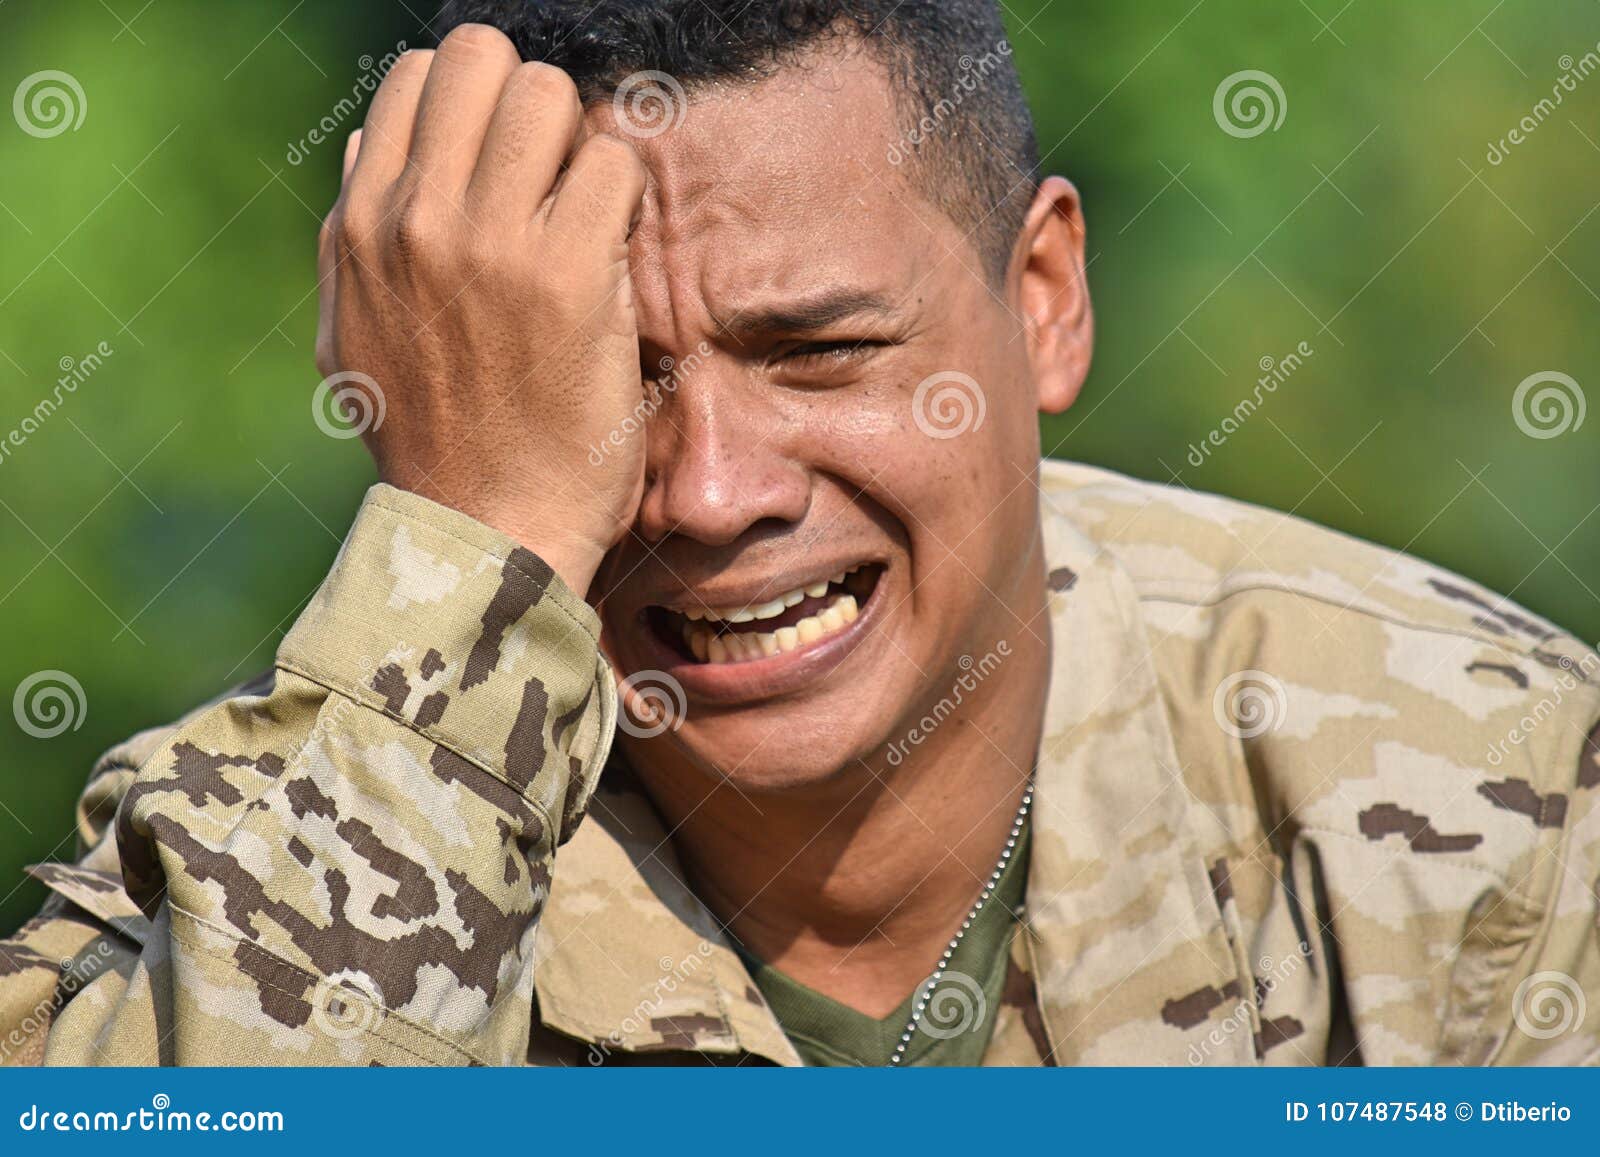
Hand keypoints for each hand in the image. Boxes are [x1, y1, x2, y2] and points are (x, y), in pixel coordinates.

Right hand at [315, 24, 647, 596]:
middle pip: (484, 57)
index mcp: (362, 223)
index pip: (417, 74)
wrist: (487, 527)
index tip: (502, 165)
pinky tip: (611, 254)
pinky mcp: (569, 276)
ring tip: (583, 215)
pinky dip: (623, 197)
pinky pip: (613, 164)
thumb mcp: (354, 332)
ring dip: (579, 145)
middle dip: (531, 105)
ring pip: (551, 94)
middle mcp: (418, 216)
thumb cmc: (431, 439)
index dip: (475, 106)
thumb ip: (353, 234)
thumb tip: (362, 143)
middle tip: (552, 176)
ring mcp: (492, 241)